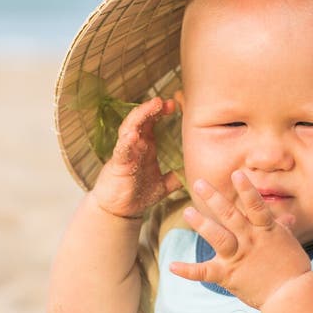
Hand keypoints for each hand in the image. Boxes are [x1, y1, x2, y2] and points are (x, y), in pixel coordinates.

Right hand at [91, 97, 181, 219]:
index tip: (175, 104)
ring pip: (129, 129)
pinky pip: (121, 150)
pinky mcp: (118, 165)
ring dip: (140, 116)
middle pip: (141, 120)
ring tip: (151, 106)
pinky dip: (126, 141)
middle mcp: (135, 146)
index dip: (161, 112)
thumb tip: (194, 174)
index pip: (152, 123)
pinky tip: (133, 134)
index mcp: (145, 147)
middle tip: (165, 101)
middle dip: (152, 109)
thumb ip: (176, 178)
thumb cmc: (138, 195)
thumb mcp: (163, 186)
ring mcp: (126, 154)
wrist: (120, 211)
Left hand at [169, 171, 311, 308]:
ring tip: (188, 212)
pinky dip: (188, 271)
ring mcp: (238, 258)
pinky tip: (172, 266)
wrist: (292, 296)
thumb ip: (282, 229)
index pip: (255, 206)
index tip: (236, 174)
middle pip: (230, 215)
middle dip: (214, 198)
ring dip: (202, 224)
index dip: (246, 190)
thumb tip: (288, 217)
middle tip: (199, 183)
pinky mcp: (228, 276)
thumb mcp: (288, 244)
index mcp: (265, 231)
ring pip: (218, 237)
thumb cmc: (293, 269)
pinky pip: (205, 273)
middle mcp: (250, 241)